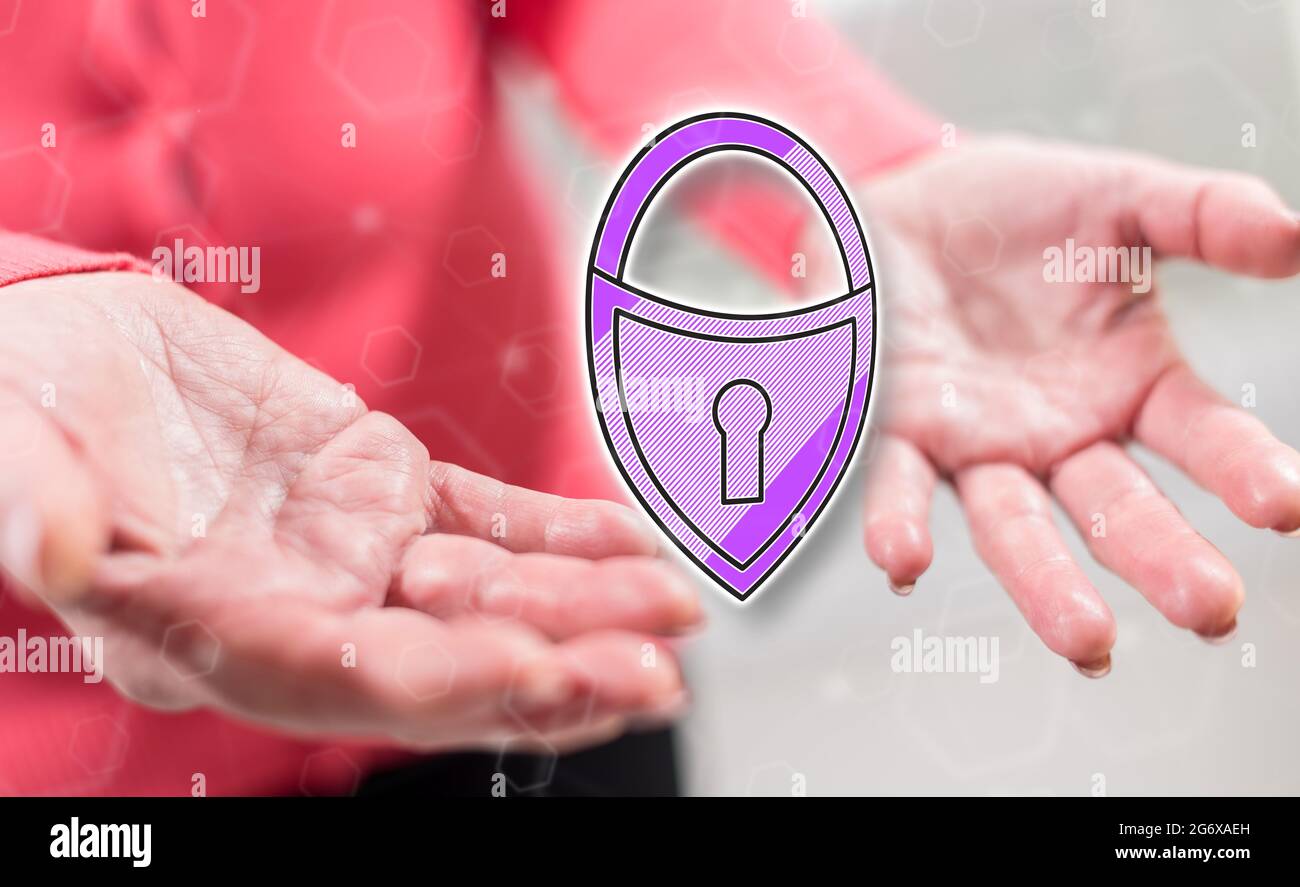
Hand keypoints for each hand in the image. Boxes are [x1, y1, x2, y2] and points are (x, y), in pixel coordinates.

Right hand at [0, 271, 699, 749]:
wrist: (62, 352)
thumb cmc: (21, 407)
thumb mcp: (9, 448)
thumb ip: (35, 502)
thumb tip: (55, 548)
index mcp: (202, 628)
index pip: (336, 677)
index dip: (441, 678)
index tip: (538, 668)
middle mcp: (295, 608)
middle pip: (441, 659)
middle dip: (549, 670)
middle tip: (650, 677)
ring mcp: (348, 551)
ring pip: (485, 591)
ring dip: (583, 604)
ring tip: (676, 612)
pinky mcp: (380, 488)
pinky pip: (486, 519)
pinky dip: (559, 532)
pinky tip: (630, 544)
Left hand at [854, 138, 1299, 674]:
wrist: (906, 202)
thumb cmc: (1017, 210)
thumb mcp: (1120, 199)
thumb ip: (1204, 216)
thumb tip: (1298, 233)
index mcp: (1128, 385)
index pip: (1202, 436)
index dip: (1243, 469)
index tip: (1284, 505)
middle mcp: (1057, 436)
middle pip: (1118, 509)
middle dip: (1161, 559)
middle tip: (1209, 609)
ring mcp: (977, 445)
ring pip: (1015, 526)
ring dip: (1045, 582)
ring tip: (1085, 640)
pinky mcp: (896, 431)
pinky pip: (896, 484)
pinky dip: (899, 523)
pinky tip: (905, 560)